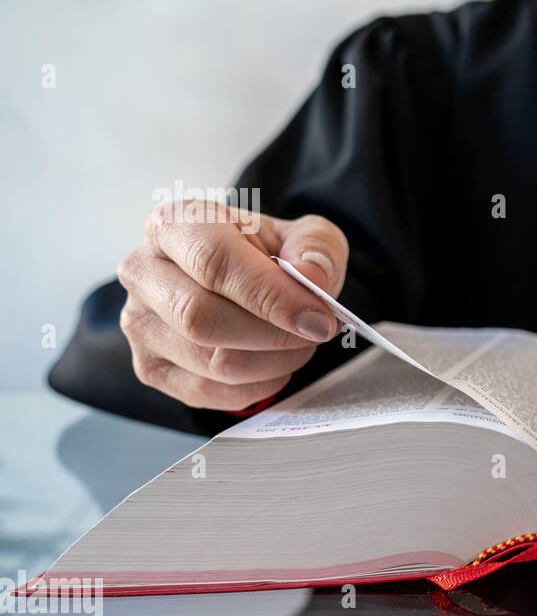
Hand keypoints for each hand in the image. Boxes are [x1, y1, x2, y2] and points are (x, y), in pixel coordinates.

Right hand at [117, 199, 347, 410]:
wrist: (245, 282)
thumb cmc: (268, 256)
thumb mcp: (303, 235)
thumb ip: (315, 247)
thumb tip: (311, 276)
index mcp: (173, 224)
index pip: (214, 262)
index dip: (271, 296)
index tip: (318, 318)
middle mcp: (142, 271)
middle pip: (201, 318)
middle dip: (274, 334)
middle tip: (316, 332)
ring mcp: (138, 323)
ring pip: (210, 361)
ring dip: (273, 361)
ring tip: (299, 343)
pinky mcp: (149, 367)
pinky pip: (208, 391)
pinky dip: (257, 385)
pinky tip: (275, 364)